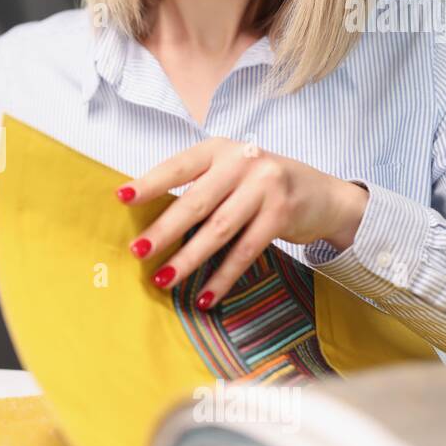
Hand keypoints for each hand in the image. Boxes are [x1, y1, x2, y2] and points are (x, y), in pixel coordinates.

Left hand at [115, 137, 368, 308]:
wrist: (324, 195)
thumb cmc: (262, 185)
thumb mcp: (231, 172)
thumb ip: (199, 186)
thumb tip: (149, 216)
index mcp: (219, 149)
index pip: (178, 166)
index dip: (149, 182)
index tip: (121, 198)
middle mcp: (242, 162)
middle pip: (196, 202)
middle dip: (164, 230)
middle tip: (138, 251)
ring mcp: (265, 187)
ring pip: (218, 230)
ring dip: (189, 259)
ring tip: (164, 279)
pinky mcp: (282, 214)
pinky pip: (245, 252)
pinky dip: (223, 276)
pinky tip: (205, 295)